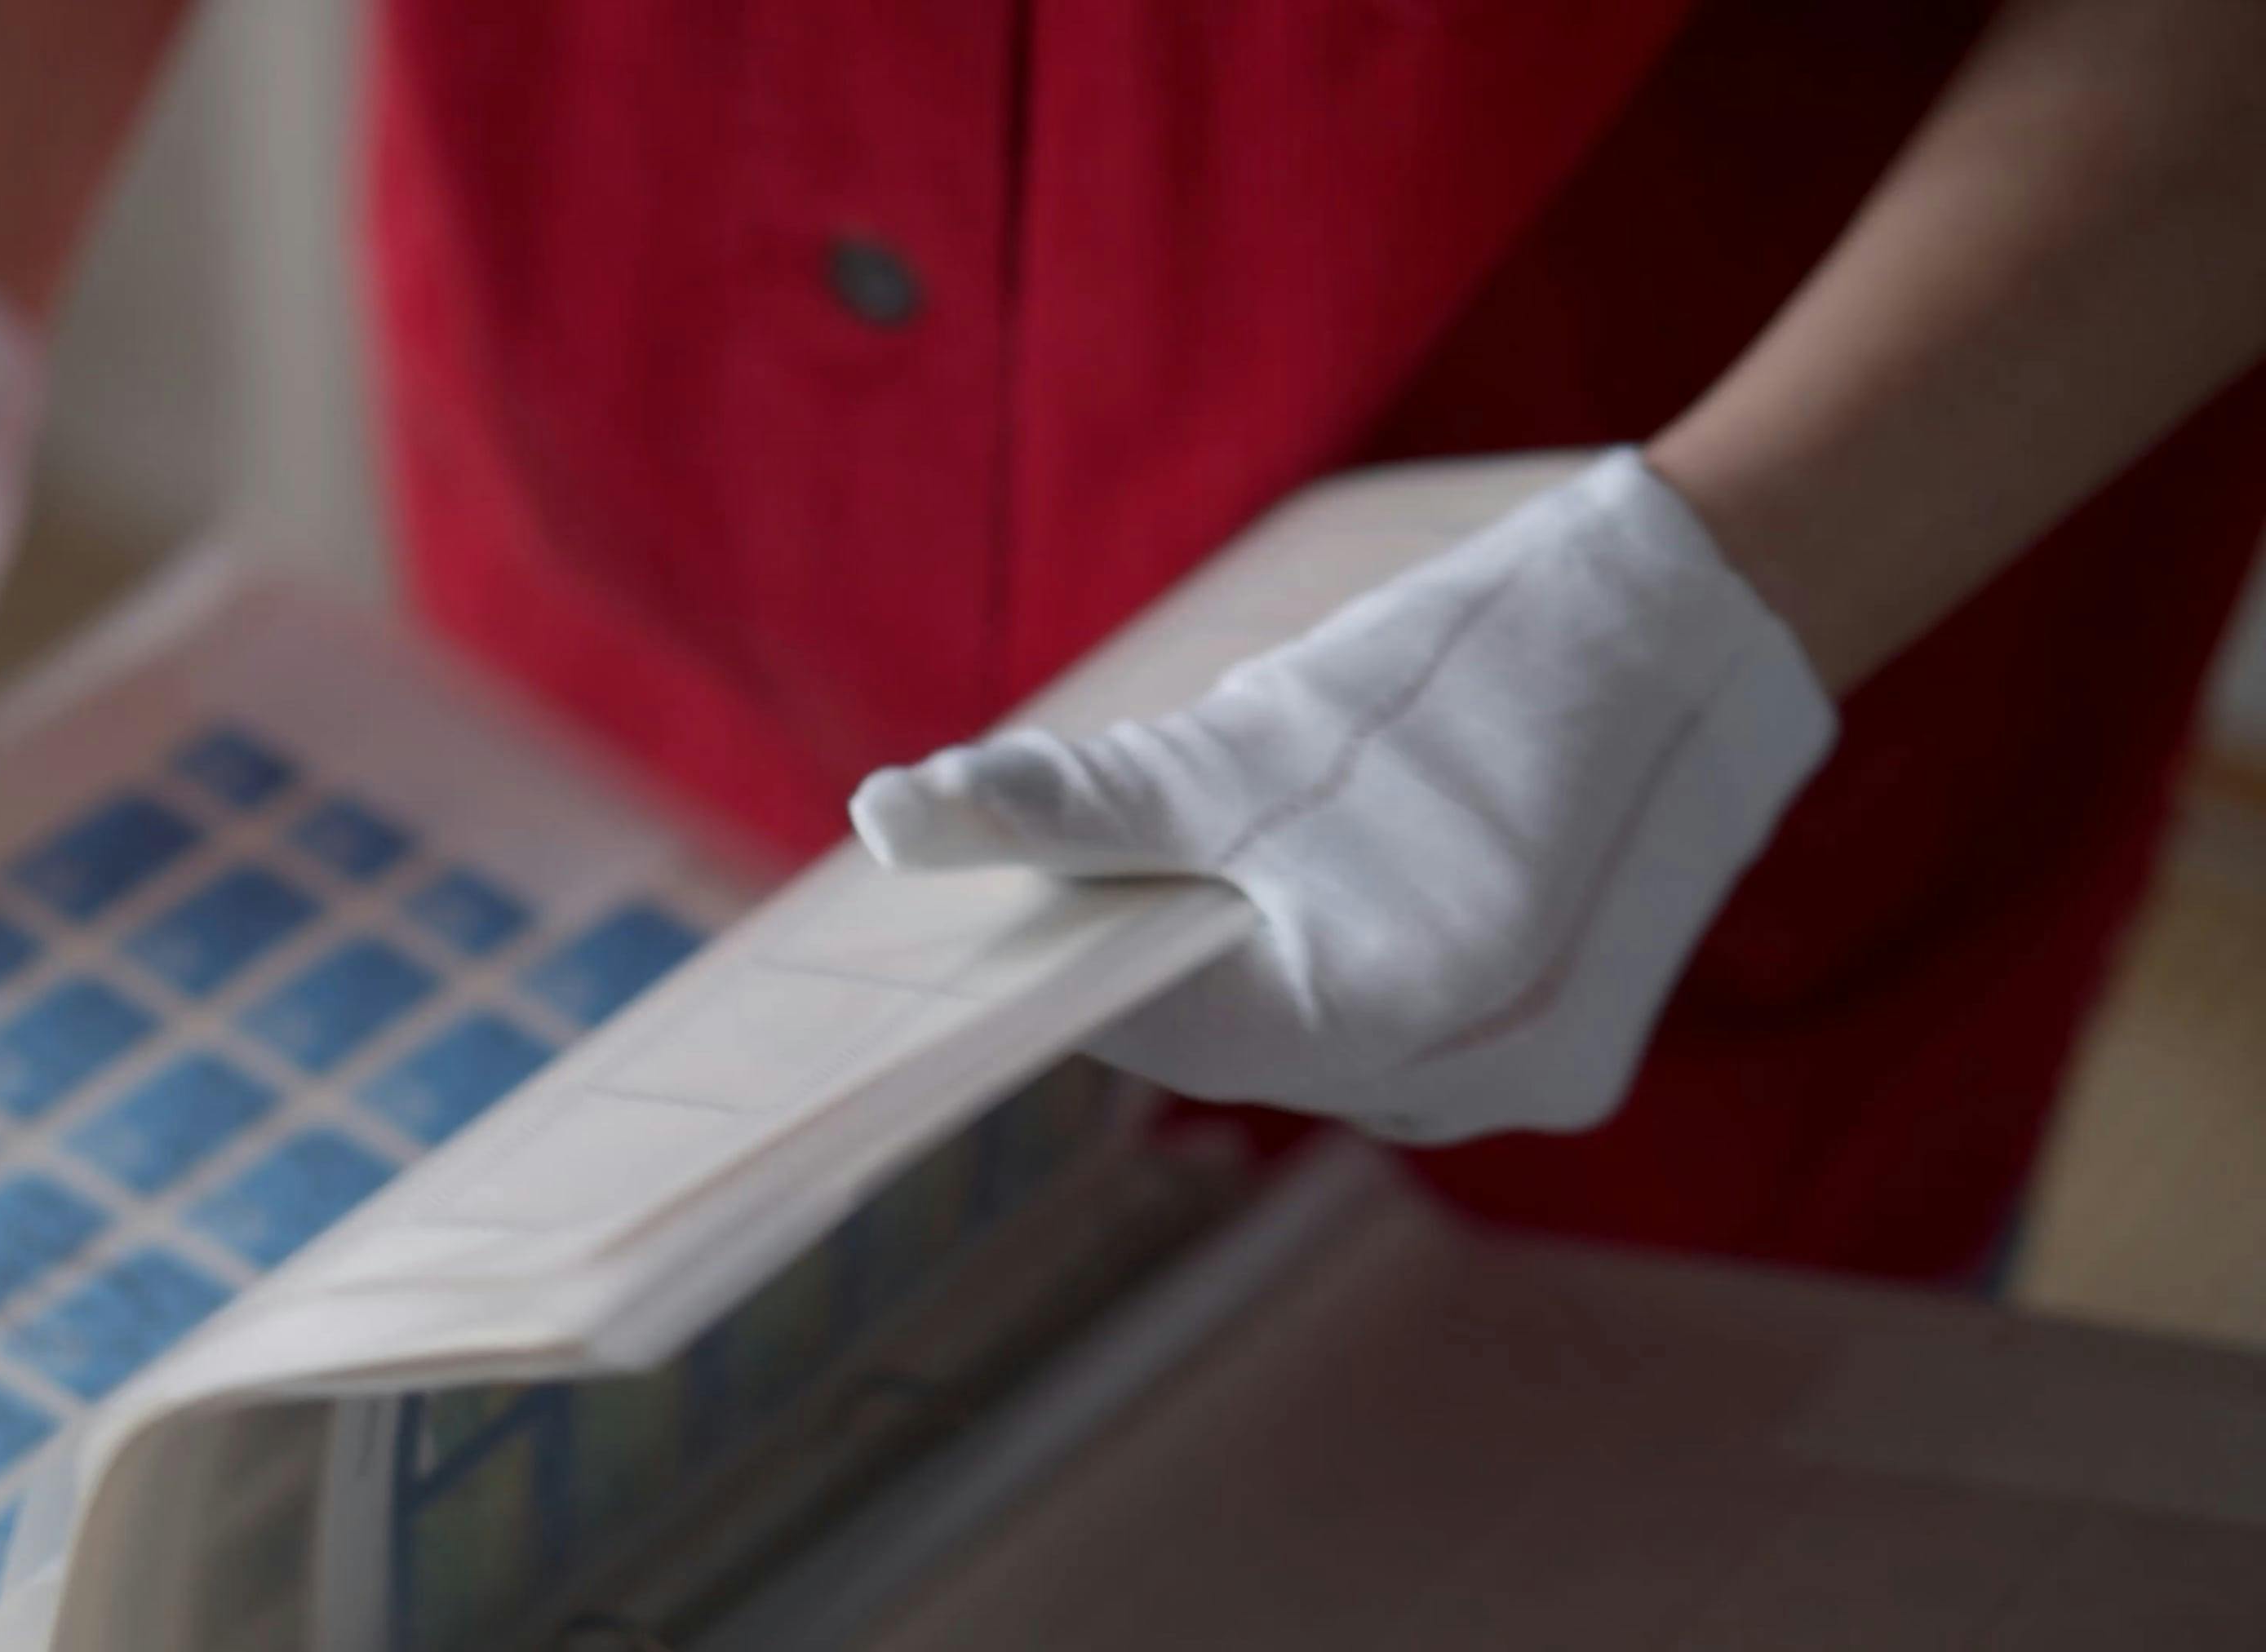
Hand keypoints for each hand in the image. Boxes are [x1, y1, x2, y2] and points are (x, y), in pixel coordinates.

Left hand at [850, 452, 1837, 1142]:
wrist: (1707, 614)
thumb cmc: (1462, 663)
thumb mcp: (1240, 742)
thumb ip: (1063, 810)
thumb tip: (880, 825)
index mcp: (1378, 1019)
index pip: (1152, 1029)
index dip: (1083, 945)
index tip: (1047, 870)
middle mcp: (1466, 1085)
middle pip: (1240, 1041)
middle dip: (1183, 942)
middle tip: (1183, 825)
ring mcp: (1536, 1082)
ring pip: (1328, 1040)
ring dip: (1276, 954)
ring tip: (1302, 828)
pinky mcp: (1576, 1052)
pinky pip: (1418, 1034)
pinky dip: (1367, 963)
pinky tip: (1381, 867)